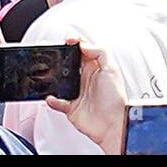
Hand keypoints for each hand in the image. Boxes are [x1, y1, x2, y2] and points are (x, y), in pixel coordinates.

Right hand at [45, 40, 127, 154]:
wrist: (114, 125)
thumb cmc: (116, 100)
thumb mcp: (112, 70)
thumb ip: (100, 52)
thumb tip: (84, 44)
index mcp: (95, 68)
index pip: (82, 50)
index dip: (75, 43)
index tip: (68, 40)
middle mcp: (85, 79)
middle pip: (68, 63)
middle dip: (60, 57)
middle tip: (54, 53)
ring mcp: (77, 92)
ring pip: (60, 81)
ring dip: (54, 78)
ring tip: (49, 74)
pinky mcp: (71, 107)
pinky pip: (57, 102)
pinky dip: (52, 100)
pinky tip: (51, 97)